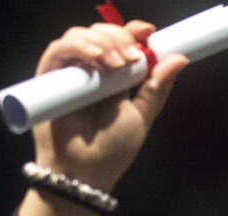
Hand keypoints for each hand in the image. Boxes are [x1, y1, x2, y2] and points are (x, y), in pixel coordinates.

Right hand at [17, 21, 188, 215]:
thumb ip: (157, 87)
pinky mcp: (49, 76)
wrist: (85, 171)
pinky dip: (77, 46)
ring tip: (117, 63)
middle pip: (101, 33)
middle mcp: (91, 69)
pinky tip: (96, 59)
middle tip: (132, 56)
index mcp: (115, 76)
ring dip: (102, 41)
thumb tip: (179, 58)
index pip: (122, 41)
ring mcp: (69, 72)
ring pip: (81, 35)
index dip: (133, 32)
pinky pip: (59, 49)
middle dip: (119, 37)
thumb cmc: (112, 149)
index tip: (148, 31)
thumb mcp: (142, 115)